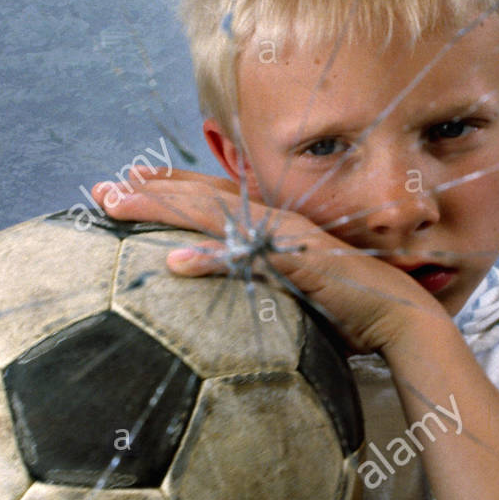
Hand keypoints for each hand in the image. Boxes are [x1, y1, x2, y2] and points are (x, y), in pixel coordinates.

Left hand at [89, 167, 440, 356]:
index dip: (169, 188)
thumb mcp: (292, 291)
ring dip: (160, 209)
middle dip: (148, 190)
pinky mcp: (295, 263)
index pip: (210, 197)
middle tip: (100, 190)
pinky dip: (208, 258)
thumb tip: (232, 300)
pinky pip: (244, 258)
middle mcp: (271, 221)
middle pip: (199, 196)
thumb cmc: (347, 308)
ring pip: (210, 215)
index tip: (127, 184)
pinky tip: (172, 262)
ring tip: (115, 206)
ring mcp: (282, 239)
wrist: (398, 315)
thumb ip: (261, 284)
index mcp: (269, 225)